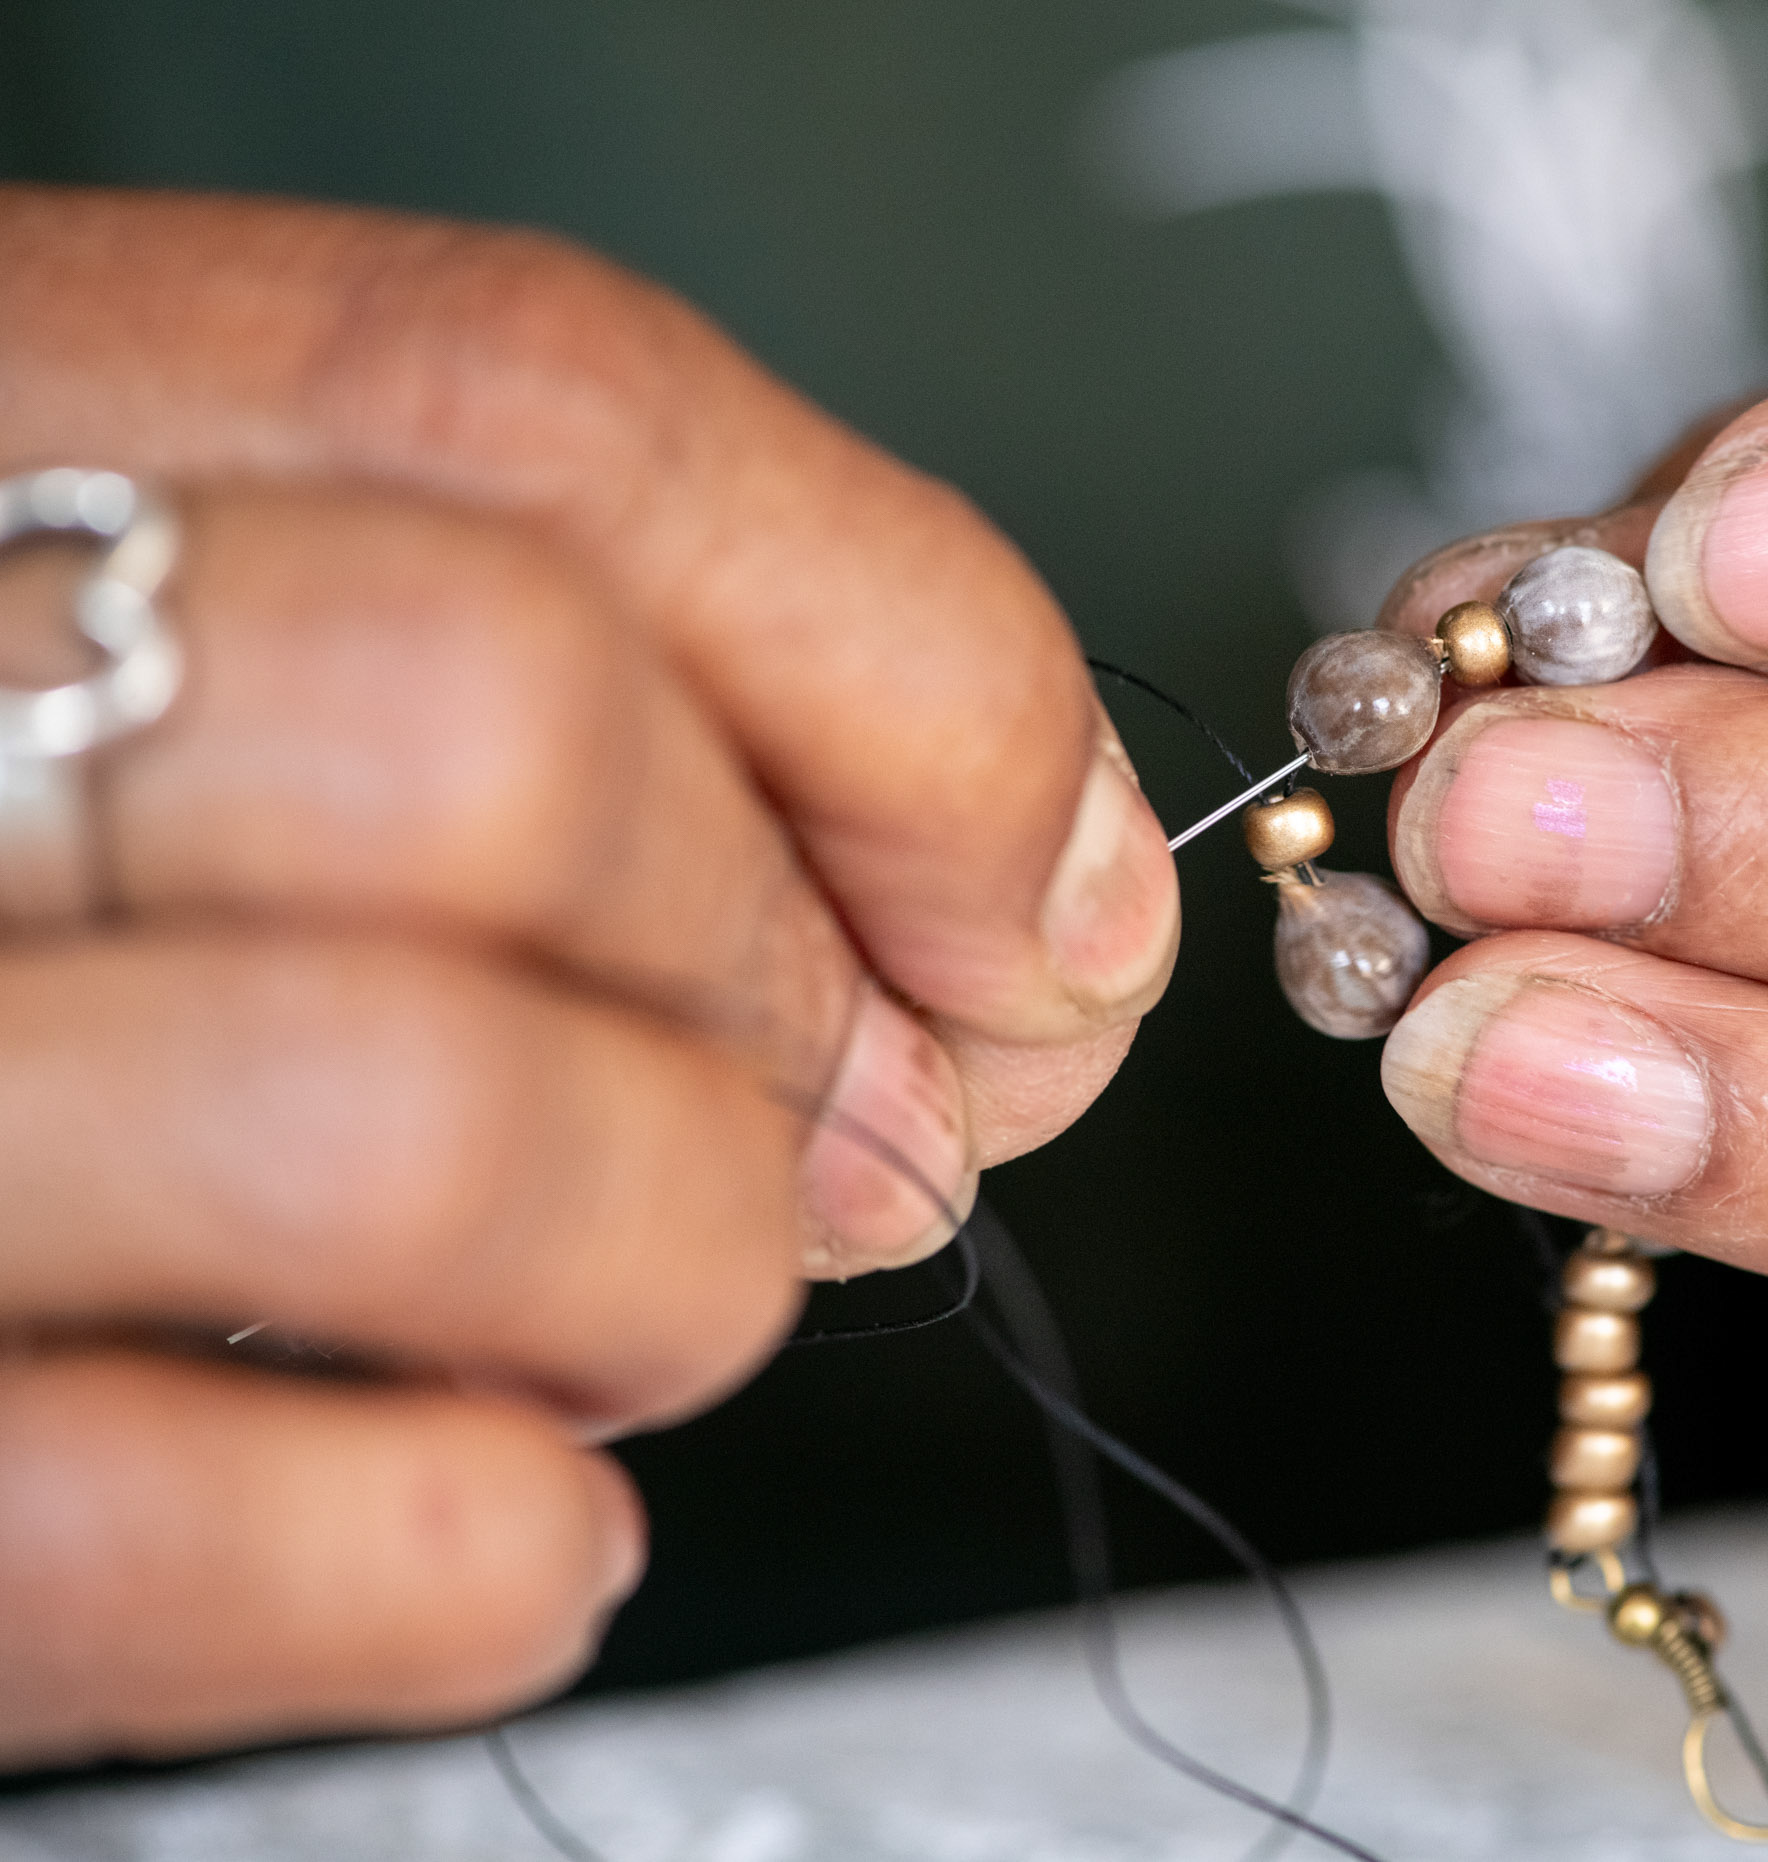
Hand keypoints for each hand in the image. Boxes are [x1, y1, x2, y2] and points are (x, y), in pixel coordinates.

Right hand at [0, 189, 1176, 1762]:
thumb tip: (1040, 917)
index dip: (913, 666)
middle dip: (788, 980)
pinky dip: (475, 1554)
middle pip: (500, 724)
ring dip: (671, 1261)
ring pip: (410, 1114)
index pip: (525, 403)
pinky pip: (199, 1540)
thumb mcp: (203, 647)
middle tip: (848, 1125)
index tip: (1048, 897)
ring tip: (644, 1300)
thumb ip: (603, 692)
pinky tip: (501, 1516)